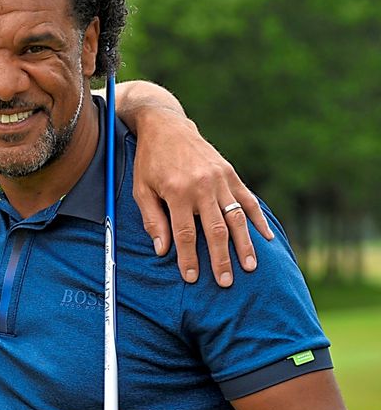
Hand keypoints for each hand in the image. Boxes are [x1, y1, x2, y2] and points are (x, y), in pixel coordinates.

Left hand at [132, 110, 272, 286]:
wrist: (167, 127)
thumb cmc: (150, 162)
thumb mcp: (141, 190)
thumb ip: (153, 220)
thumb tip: (163, 251)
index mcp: (177, 191)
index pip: (185, 233)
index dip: (189, 258)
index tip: (192, 277)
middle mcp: (202, 186)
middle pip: (215, 230)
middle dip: (221, 258)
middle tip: (226, 282)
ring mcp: (220, 179)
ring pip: (236, 217)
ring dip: (245, 244)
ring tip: (250, 267)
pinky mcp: (230, 174)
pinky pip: (248, 200)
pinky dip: (258, 219)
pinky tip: (267, 238)